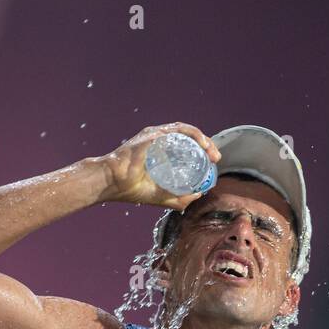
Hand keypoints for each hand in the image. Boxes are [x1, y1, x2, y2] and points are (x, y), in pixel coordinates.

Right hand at [93, 122, 220, 209]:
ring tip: (209, 149)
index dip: (203, 148)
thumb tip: (198, 196)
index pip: (187, 143)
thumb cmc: (131, 188)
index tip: (213, 160)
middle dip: (206, 144)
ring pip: (183, 130)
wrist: (113, 184)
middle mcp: (159, 139)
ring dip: (200, 137)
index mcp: (161, 149)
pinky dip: (189, 135)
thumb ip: (179, 198)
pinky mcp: (149, 136)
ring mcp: (154, 135)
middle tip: (215, 156)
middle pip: (188, 135)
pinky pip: (173, 132)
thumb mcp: (161, 196)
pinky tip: (199, 144)